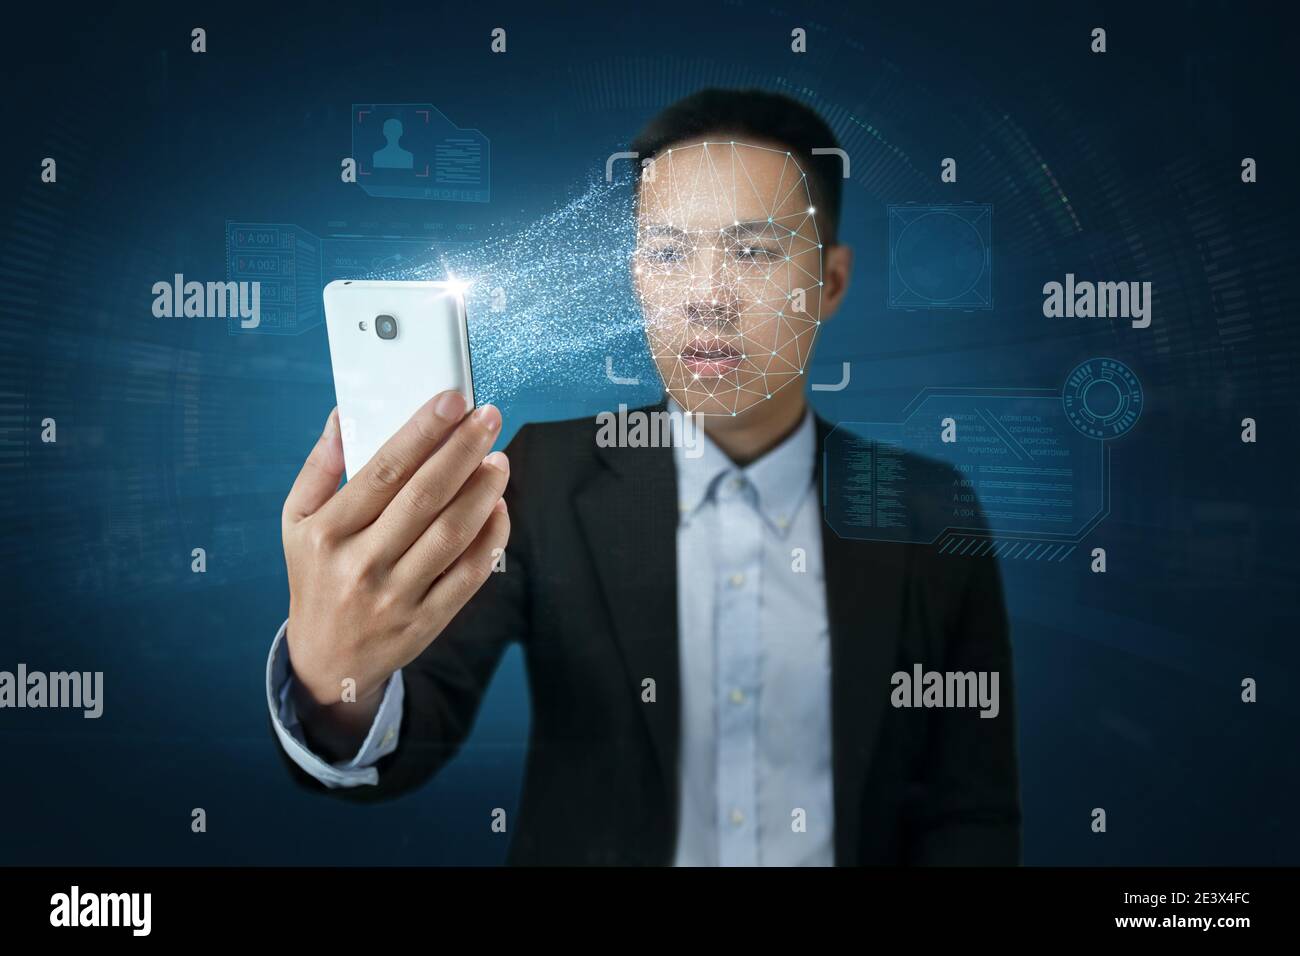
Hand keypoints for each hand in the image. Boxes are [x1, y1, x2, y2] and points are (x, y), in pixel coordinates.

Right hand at [280, 391, 509, 747]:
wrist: (328, 661)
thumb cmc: (316, 577)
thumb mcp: (296, 523)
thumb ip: (319, 468)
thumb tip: (343, 415)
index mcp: (328, 532)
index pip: (383, 471)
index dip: (422, 431)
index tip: (452, 401)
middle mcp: (362, 564)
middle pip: (425, 497)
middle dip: (463, 450)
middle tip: (489, 418)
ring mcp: (397, 596)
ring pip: (453, 534)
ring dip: (484, 491)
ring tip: (498, 460)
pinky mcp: (427, 620)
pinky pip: (470, 574)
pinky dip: (491, 538)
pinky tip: (498, 507)